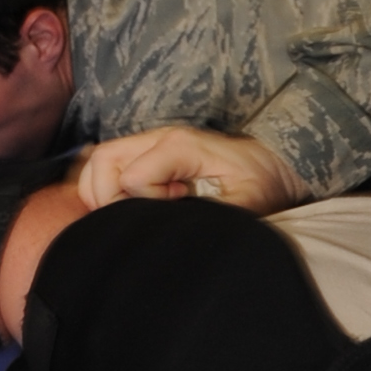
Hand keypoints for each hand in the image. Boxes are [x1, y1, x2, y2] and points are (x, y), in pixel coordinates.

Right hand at [76, 123, 302, 215]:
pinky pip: (106, 165)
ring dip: (103, 193)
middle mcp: (159, 138)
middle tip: (142, 216)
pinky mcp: (146, 152)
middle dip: (109, 198)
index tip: (175, 207)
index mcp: (181, 146)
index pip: (132, 176)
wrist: (273, 163)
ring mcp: (149, 142)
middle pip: (103, 161)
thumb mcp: (250, 201)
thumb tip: (182, 233)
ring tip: (138, 210)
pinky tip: (130, 205)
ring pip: (98, 162)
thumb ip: (215, 214)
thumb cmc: (261, 181)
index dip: (144, 203)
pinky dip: (104, 188)